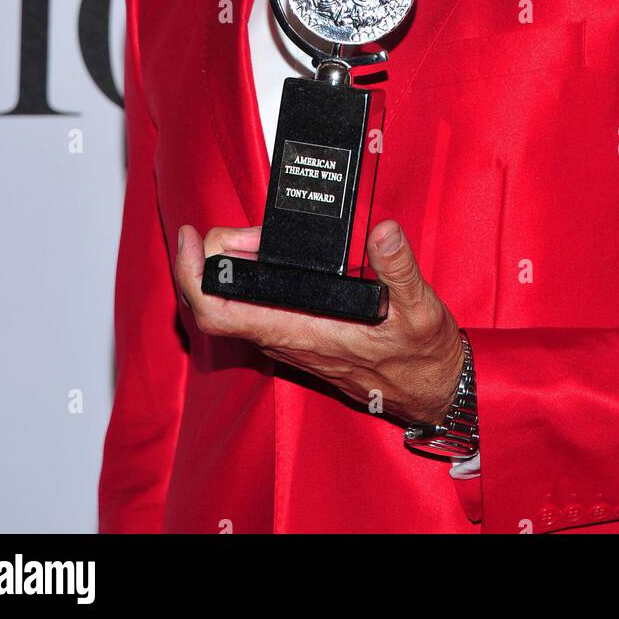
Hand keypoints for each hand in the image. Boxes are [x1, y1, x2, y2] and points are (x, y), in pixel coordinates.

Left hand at [175, 218, 464, 424]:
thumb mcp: (420, 309)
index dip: (194, 276)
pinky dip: (247, 280)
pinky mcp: (295, 338)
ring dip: (231, 268)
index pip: (220, 312)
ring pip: (232, 307)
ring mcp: (286, 341)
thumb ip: (399, 269)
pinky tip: (263, 258)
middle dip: (213, 258)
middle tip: (240, 228)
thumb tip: (383, 233)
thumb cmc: (420, 357)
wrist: (427, 391)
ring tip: (253, 236)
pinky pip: (251, 311)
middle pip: (216, 303)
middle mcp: (284, 340)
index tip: (191, 239)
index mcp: (302, 332)